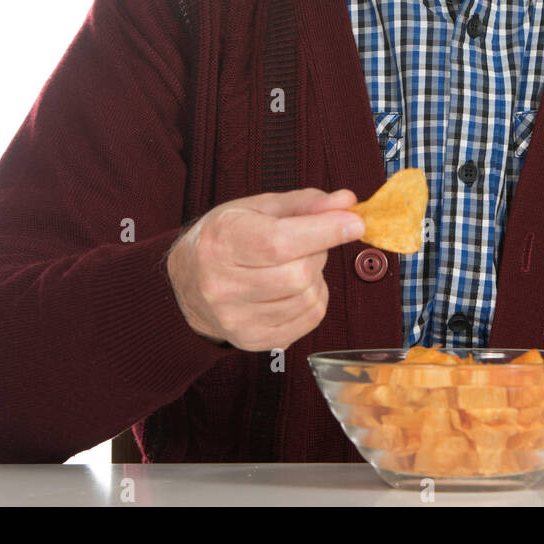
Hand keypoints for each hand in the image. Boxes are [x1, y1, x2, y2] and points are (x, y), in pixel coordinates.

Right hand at [165, 187, 364, 351]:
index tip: (355, 222)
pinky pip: (309, 320)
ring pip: (309, 298)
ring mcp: (236, 319)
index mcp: (222, 242)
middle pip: (299, 274)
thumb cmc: (225, 239)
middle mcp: (222, 285)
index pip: (279, 242)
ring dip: (317, 277)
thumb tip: (346, 202)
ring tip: (295, 264)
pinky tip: (294, 288)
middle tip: (306, 243)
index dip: (324, 232)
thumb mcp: (257, 208)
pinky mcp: (252, 341)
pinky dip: (314, 299)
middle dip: (318, 253)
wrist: (188, 283)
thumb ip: (305, 204)